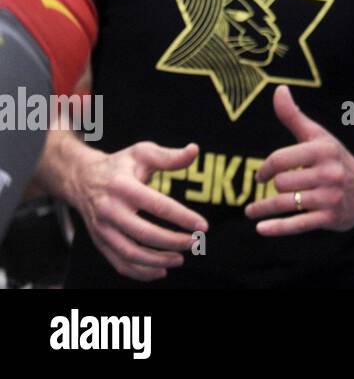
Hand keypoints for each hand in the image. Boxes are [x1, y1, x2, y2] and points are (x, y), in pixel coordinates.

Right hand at [69, 140, 207, 281]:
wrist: (82, 179)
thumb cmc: (120, 165)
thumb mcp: (143, 152)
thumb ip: (169, 156)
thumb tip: (195, 150)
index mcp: (122, 186)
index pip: (157, 205)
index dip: (182, 217)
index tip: (203, 226)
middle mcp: (109, 210)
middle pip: (144, 233)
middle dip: (173, 241)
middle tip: (196, 242)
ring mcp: (102, 229)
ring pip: (130, 253)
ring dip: (158, 260)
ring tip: (181, 258)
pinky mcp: (100, 242)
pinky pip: (119, 263)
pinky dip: (140, 272)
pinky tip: (162, 271)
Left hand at [245, 86, 353, 235]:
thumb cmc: (335, 159)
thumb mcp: (318, 136)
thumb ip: (294, 116)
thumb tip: (279, 89)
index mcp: (323, 150)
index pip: (280, 159)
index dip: (264, 168)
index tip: (259, 176)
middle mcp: (329, 173)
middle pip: (281, 183)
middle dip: (274, 187)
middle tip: (276, 189)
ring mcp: (330, 197)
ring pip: (285, 203)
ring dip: (263, 209)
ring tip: (251, 211)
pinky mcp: (330, 218)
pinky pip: (297, 224)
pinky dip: (277, 228)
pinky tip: (261, 228)